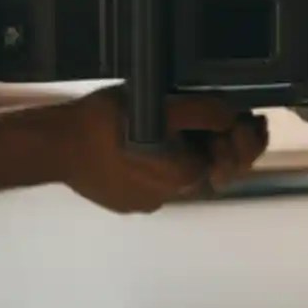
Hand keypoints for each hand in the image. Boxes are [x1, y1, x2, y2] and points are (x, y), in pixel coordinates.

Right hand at [57, 87, 268, 212]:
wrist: (53, 146)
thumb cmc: (108, 123)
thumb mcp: (162, 105)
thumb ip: (205, 112)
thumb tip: (235, 117)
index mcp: (185, 174)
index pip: (234, 161)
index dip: (249, 139)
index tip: (254, 118)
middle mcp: (171, 195)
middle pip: (211, 170)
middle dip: (225, 145)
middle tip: (232, 119)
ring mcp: (146, 202)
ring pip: (181, 175)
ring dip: (192, 153)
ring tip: (191, 126)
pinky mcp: (125, 201)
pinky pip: (153, 181)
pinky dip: (161, 162)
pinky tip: (153, 142)